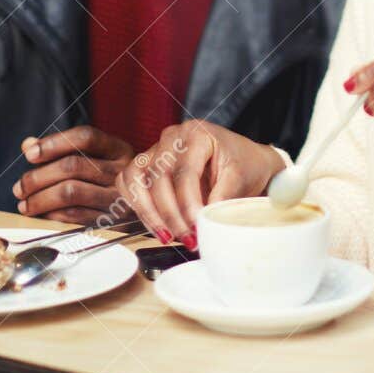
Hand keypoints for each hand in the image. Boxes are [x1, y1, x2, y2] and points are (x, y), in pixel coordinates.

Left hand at [12, 126, 133, 223]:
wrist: (150, 207)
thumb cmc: (112, 178)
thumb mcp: (97, 157)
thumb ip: (62, 148)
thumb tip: (28, 145)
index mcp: (119, 149)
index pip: (85, 138)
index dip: (54, 143)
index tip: (30, 153)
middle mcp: (122, 171)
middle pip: (72, 167)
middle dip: (38, 177)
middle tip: (19, 187)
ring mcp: (119, 198)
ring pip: (71, 193)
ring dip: (40, 199)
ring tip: (25, 204)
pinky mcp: (113, 222)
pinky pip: (76, 217)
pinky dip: (53, 216)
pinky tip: (43, 215)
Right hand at [115, 121, 284, 244]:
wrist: (246, 160)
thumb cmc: (245, 164)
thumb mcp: (240, 179)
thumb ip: (222, 199)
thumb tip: (204, 224)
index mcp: (197, 134)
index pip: (184, 173)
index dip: (187, 205)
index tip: (196, 228)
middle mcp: (172, 137)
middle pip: (158, 178)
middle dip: (169, 215)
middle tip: (186, 238)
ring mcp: (156, 148)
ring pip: (136, 178)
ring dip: (148, 212)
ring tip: (166, 236)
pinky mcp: (147, 163)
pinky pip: (128, 181)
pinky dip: (135, 204)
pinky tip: (154, 224)